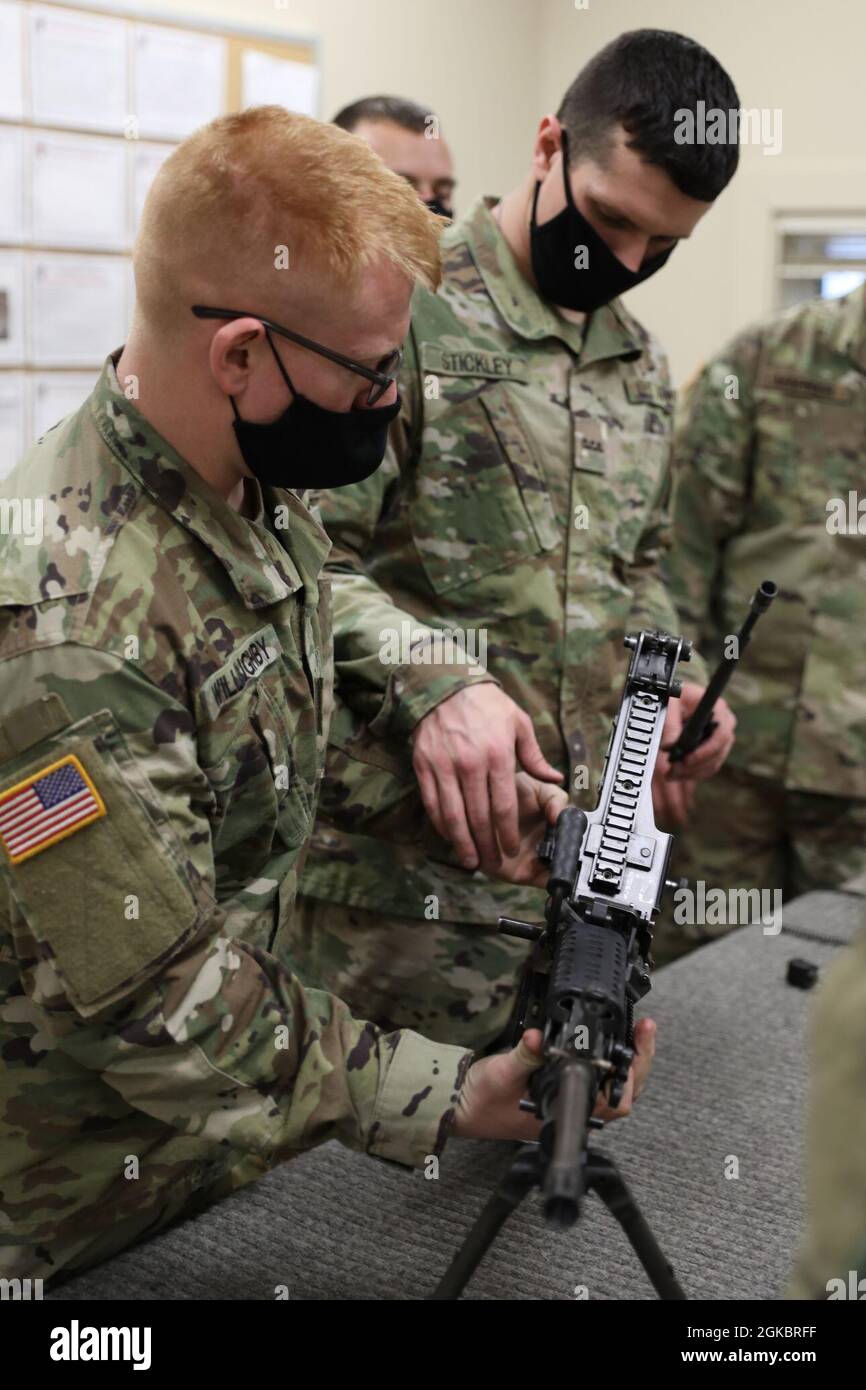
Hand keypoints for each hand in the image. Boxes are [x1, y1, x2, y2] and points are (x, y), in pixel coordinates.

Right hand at [411, 684, 562, 870]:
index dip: (507, 832)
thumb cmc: (485, 704)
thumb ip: (535, 756)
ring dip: (462, 842)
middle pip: (479, 816)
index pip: (504, 805)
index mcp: (498, 755)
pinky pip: (433, 802)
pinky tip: (449, 836)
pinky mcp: (425, 766)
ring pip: (454, 815)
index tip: (511, 847)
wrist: (444, 685)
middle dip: (487, 844)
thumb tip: (554, 778)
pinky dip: (441, 823)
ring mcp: (445, 767)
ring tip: (470, 859)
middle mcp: (470, 764)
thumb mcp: (518, 723)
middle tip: (492, 862)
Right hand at [452, 1018, 656, 1140]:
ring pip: (608, 1090)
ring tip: (633, 1036)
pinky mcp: (555, 1096)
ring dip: (623, 1064)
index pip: (614, 1099)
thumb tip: (539, 1037)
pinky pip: (590, 1084)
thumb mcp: (502, 1073)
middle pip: (621, 1095)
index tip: (638, 1041)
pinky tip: (603, 1048)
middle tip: (645, 1030)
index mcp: (564, 1114)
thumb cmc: (479, 1101)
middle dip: (638, 1062)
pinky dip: (603, 1065)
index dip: (632, 1071)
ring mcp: (565, 1107)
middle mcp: (570, 1115)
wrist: (458, 1110)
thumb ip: (525, 1055)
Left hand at [652, 682, 735, 826]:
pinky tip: (676, 774)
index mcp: (718, 708)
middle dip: (695, 765)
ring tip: (671, 774)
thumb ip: (670, 724)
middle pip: (718, 753)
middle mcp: (725, 724)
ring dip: (691, 773)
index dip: (706, 751)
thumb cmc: (677, 695)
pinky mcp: (715, 750)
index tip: (687, 759)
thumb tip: (669, 746)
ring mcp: (722, 739)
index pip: (721, 734)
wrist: (678, 697)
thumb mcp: (671, 704)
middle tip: (673, 770)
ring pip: (712, 764)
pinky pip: (708, 767)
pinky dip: (692, 773)